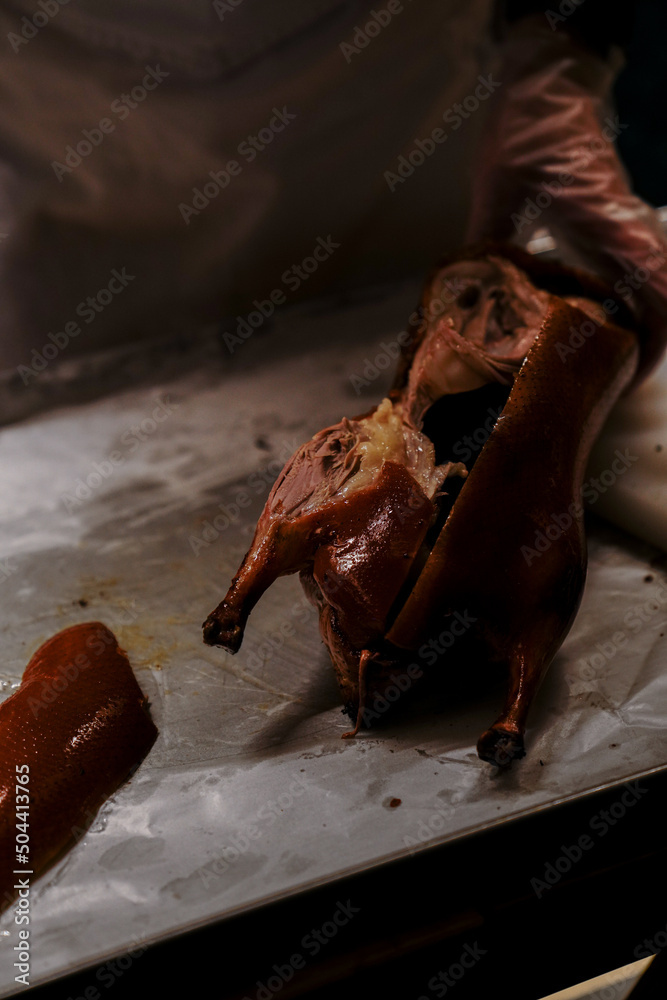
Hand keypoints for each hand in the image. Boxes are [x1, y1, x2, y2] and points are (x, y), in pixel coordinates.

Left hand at [466, 15, 666, 383]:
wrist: (550, 82)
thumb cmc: (527, 130)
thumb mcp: (498, 191)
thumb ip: (485, 247)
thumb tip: (463, 301)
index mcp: (610, 227)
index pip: (654, 294)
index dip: (646, 344)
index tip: (621, 378)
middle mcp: (627, 231)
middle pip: (662, 304)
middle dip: (642, 351)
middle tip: (603, 388)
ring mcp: (623, 229)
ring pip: (651, 292)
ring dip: (635, 331)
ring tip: (597, 368)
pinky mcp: (611, 226)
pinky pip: (632, 276)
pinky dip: (622, 308)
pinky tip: (584, 329)